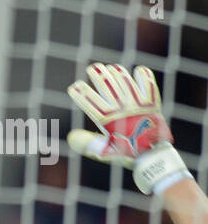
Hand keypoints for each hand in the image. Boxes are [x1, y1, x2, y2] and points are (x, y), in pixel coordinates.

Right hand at [67, 63, 186, 193]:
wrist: (152, 155)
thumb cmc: (125, 153)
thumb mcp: (103, 152)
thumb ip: (87, 144)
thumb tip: (71, 136)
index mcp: (108, 120)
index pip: (89, 102)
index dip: (80, 93)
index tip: (74, 87)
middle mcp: (121, 108)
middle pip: (106, 85)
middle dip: (97, 74)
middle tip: (92, 68)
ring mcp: (137, 104)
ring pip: (124, 81)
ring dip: (116, 72)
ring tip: (111, 68)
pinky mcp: (151, 103)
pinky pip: (148, 85)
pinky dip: (144, 76)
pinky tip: (138, 71)